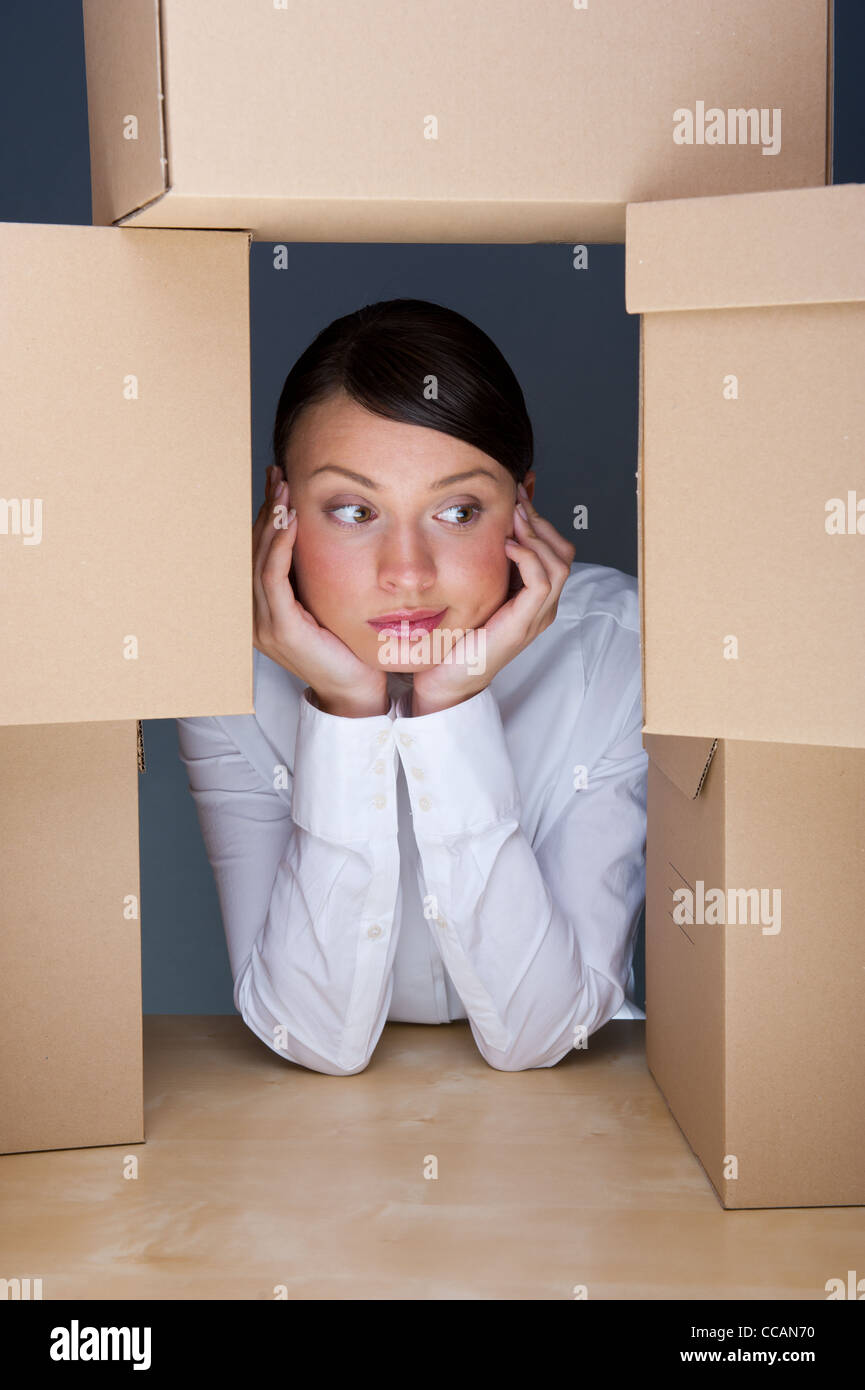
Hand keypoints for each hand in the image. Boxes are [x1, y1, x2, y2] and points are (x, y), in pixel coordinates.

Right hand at [253, 466, 388, 715]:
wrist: (358, 690)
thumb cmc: (349, 646)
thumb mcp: (329, 600)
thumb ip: (316, 573)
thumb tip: (320, 531)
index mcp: (263, 609)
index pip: (258, 551)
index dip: (266, 514)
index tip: (277, 480)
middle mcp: (255, 616)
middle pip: (252, 550)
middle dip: (265, 509)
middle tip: (276, 474)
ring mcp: (264, 624)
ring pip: (258, 560)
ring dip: (270, 521)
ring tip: (283, 490)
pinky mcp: (281, 630)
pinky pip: (272, 579)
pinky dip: (279, 547)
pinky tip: (290, 521)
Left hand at [410, 485, 575, 716]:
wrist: (446, 678)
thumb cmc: (457, 636)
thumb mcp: (475, 588)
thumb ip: (486, 561)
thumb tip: (487, 523)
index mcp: (535, 597)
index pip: (555, 548)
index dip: (540, 520)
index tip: (517, 497)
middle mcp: (542, 606)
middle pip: (563, 552)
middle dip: (541, 522)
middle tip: (516, 503)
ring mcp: (536, 617)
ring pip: (559, 564)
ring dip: (536, 535)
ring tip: (514, 519)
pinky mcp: (523, 625)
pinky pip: (541, 582)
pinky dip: (529, 558)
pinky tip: (508, 546)